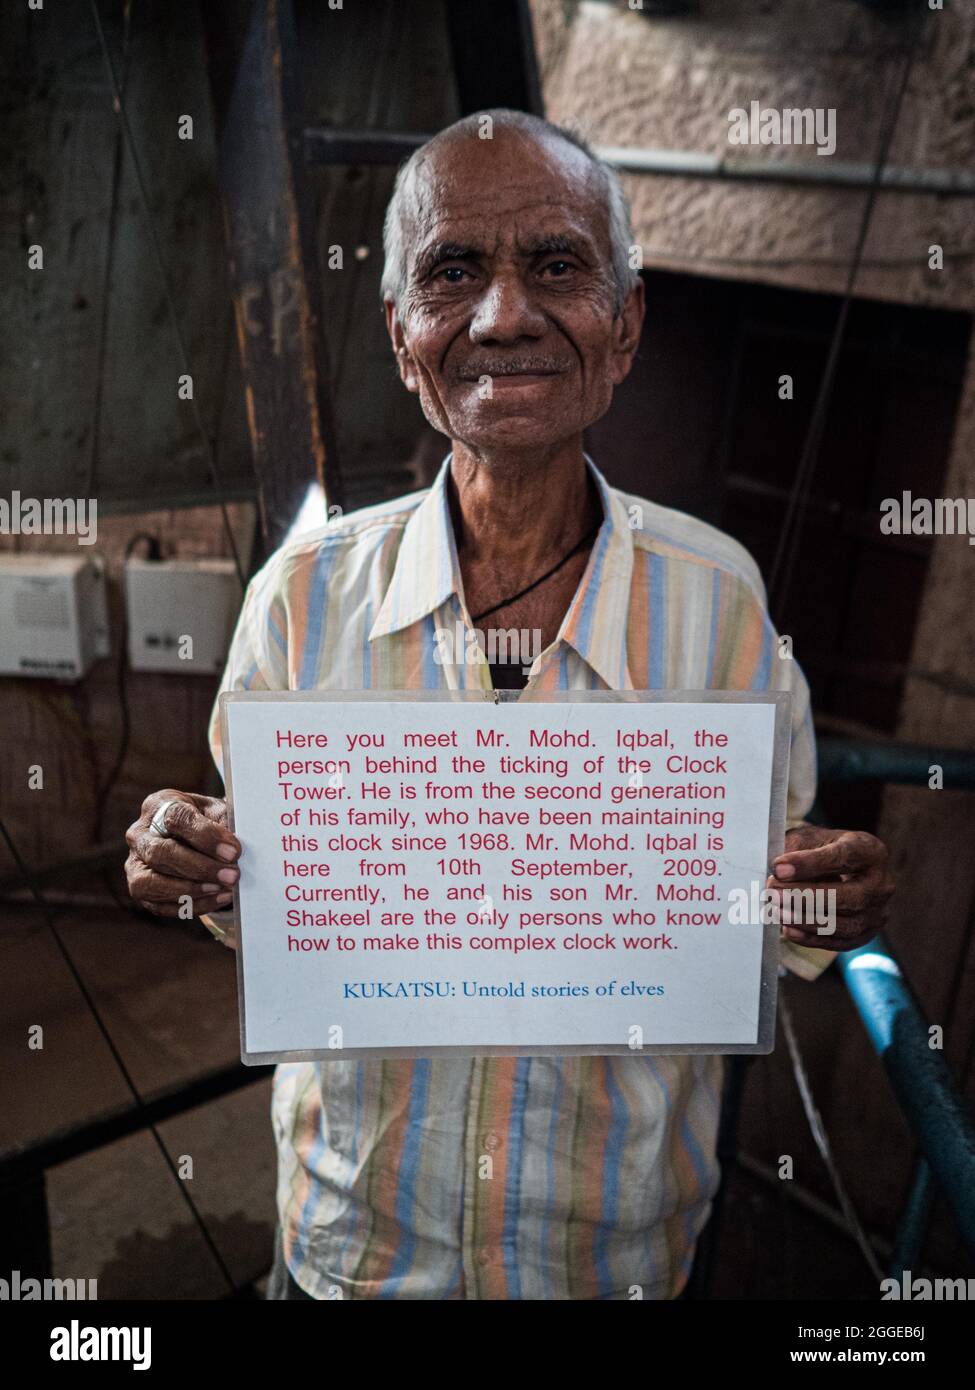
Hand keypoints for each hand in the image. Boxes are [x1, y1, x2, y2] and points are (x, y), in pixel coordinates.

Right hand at [125, 790, 240, 927]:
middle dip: (200, 867)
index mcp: (158, 805)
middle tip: (232, 875)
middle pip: (160, 853)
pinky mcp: (141, 890)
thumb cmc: (208, 821)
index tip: (234, 851)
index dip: (206, 836)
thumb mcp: (218, 812)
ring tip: (224, 888)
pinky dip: (192, 904)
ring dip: (192, 890)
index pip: (175, 818)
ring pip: (151, 883)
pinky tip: (217, 898)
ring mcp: (135, 864)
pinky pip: (160, 905)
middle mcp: (139, 834)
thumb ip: (225, 825)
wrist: (199, 840)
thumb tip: (233, 852)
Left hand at [766, 824, 893, 950]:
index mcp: (870, 851)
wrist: (842, 868)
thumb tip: (777, 873)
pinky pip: (841, 942)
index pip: (843, 857)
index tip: (778, 868)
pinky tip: (788, 929)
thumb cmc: (824, 849)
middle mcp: (882, 883)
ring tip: (777, 912)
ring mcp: (878, 912)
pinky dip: (812, 938)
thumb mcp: (811, 838)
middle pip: (849, 896)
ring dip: (807, 920)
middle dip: (807, 896)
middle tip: (774, 892)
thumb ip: (796, 850)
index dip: (809, 864)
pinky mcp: (868, 933)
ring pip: (846, 924)